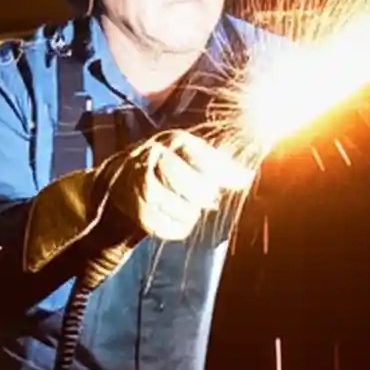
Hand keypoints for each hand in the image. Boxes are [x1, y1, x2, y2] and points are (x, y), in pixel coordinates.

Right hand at [127, 129, 254, 240]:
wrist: (121, 183)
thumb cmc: (167, 169)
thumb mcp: (190, 158)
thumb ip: (220, 166)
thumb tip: (247, 177)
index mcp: (174, 140)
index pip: (201, 156)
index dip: (220, 173)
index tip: (229, 185)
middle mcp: (153, 156)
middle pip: (186, 180)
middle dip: (199, 194)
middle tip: (205, 201)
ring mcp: (141, 182)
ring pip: (176, 204)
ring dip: (188, 214)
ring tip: (187, 211)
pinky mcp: (136, 207)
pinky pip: (163, 224)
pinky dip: (174, 228)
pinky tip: (175, 222)